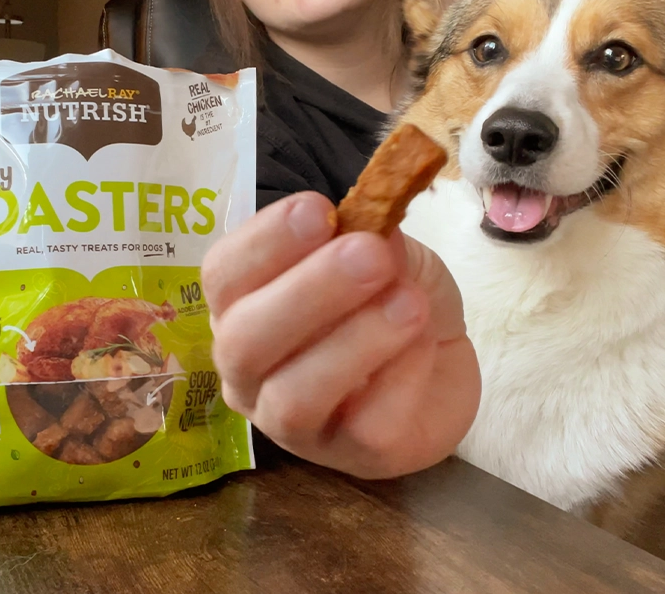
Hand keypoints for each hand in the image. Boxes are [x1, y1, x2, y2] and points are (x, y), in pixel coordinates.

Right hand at [202, 191, 480, 478]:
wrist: (442, 360)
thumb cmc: (390, 296)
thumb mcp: (385, 250)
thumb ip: (369, 236)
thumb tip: (367, 223)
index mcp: (243, 305)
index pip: (222, 276)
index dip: (263, 242)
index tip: (318, 210)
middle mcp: (249, 370)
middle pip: (244, 342)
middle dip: (307, 293)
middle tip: (369, 255)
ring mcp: (292, 423)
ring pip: (294, 398)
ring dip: (354, 343)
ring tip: (409, 304)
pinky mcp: (351, 455)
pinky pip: (364, 426)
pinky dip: (400, 378)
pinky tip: (427, 345)